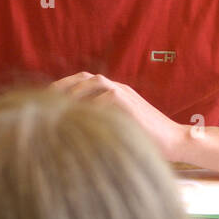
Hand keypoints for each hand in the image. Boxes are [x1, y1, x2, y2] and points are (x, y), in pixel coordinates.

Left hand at [52, 71, 190, 162]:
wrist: (174, 141)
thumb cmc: (149, 140)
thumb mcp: (122, 126)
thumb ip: (103, 121)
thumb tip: (77, 131)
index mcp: (116, 92)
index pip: (85, 81)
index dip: (64, 86)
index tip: (46, 98)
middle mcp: (118, 88)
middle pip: (84, 77)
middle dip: (62, 85)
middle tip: (43, 98)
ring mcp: (123, 93)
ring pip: (91, 83)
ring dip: (71, 93)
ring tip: (54, 106)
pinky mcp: (126, 102)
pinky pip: (100, 100)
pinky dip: (85, 108)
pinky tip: (72, 120)